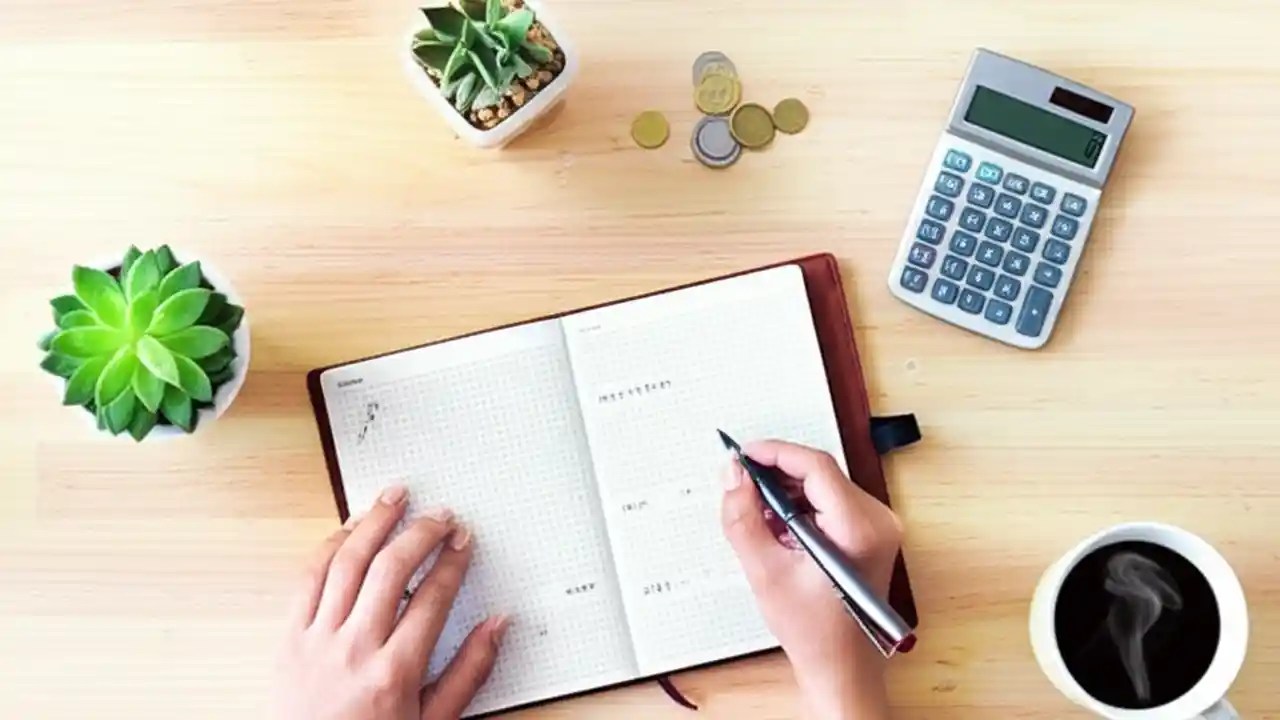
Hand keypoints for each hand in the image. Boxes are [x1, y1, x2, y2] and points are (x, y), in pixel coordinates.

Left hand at [275, 485, 507, 719]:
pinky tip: (349, 529)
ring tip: (395, 497)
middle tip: (440, 515)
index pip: (432, 598)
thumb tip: (497, 625)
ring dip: (374, 522)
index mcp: (395, 673)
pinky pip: (307, 578)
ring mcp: (317, 641)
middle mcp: (354, 650)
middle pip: (391, 569)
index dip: (453, 561)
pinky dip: (330, 546)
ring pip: (346, 562)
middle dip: (421, 532)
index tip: (464, 540)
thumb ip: (469, 671)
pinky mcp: (288, 638)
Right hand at [720, 441, 902, 719]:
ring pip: (823, 486)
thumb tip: (734, 475)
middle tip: (742, 485)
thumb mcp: (765, 571)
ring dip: (787, 493)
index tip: (744, 454)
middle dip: (777, 476)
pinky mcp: (869, 533)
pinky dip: (800, 507)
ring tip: (759, 516)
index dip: (775, 453)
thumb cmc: (815, 632)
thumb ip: (743, 517)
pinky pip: (830, 502)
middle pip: (820, 473)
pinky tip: (779, 529)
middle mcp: (877, 521)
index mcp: (860, 529)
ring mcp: (877, 526)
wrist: (841, 666)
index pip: (816, 466)